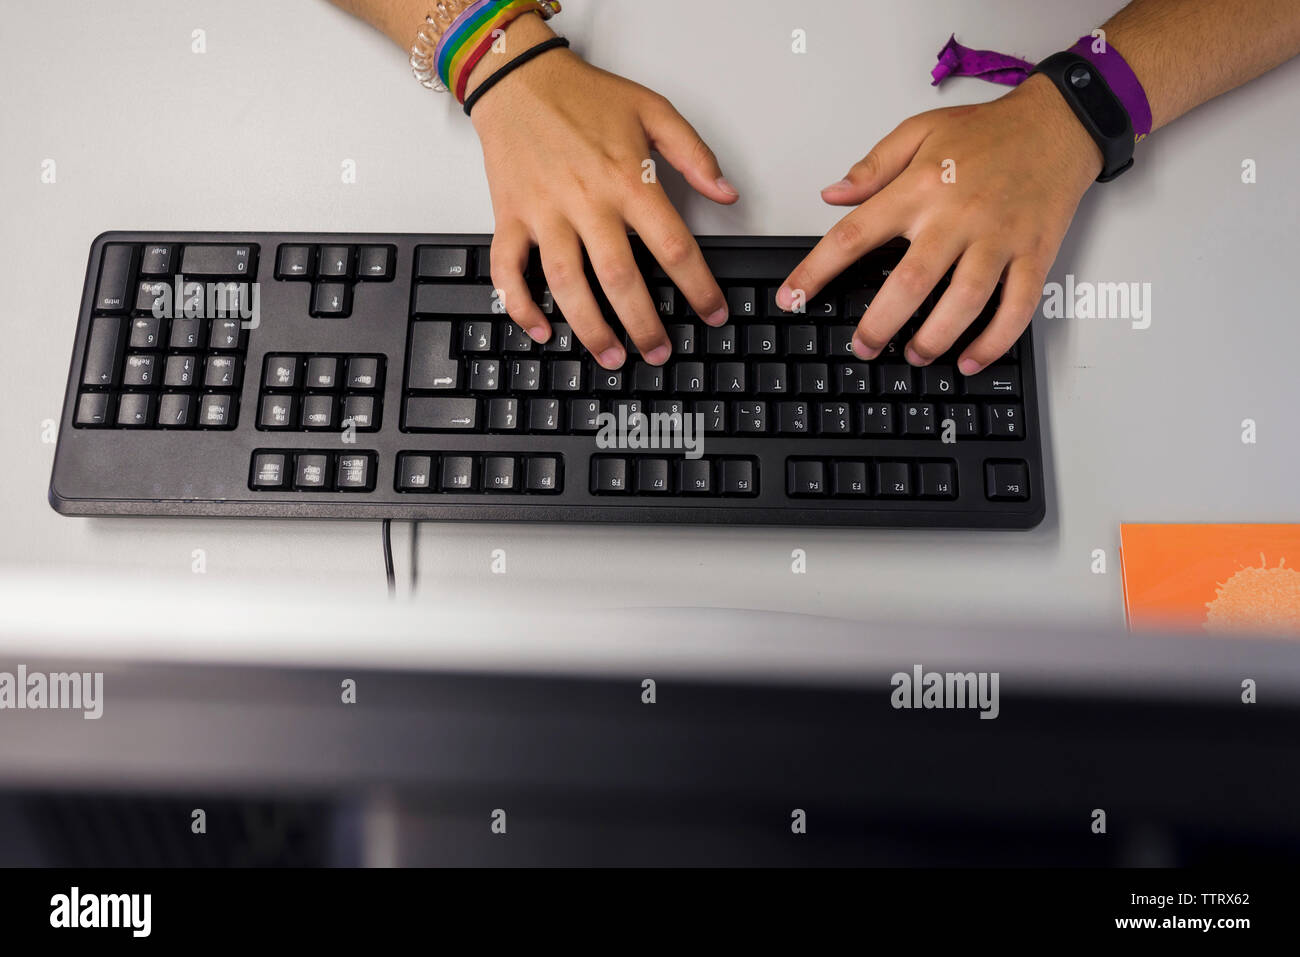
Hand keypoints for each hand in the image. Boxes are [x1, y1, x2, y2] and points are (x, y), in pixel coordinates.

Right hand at [470, 21, 737, 369]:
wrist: (518, 77)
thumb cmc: (584, 95)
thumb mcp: (653, 109)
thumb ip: (694, 154)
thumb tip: (728, 193)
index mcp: (626, 180)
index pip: (673, 247)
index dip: (698, 288)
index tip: (712, 315)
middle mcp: (585, 201)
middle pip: (620, 278)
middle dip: (643, 325)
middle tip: (659, 354)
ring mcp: (544, 213)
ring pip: (566, 283)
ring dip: (589, 328)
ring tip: (611, 358)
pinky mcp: (509, 217)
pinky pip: (508, 270)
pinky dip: (520, 305)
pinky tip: (541, 331)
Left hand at [778, 74, 1102, 373]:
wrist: (1060, 122)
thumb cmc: (987, 131)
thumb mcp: (920, 131)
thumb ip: (873, 166)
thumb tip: (831, 195)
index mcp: (920, 188)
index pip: (855, 235)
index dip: (816, 270)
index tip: (791, 298)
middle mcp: (957, 217)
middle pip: (910, 283)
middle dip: (879, 324)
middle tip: (863, 348)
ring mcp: (998, 238)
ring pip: (964, 301)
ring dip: (936, 338)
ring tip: (915, 357)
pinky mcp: (1035, 254)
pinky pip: (1016, 307)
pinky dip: (994, 341)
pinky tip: (971, 360)